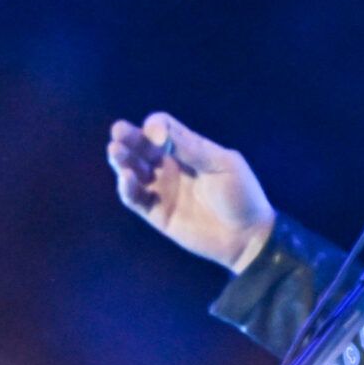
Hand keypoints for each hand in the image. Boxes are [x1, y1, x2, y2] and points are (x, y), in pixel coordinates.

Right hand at [106, 112, 276, 269]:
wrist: (248, 237)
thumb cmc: (242, 195)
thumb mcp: (224, 165)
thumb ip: (192, 149)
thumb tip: (159, 133)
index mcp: (189, 149)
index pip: (163, 129)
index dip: (156, 127)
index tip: (159, 138)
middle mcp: (171, 166)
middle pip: (142, 146)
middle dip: (129, 138)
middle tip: (118, 132)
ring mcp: (162, 189)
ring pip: (133, 170)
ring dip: (122, 160)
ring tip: (115, 151)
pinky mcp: (156, 213)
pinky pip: (135, 199)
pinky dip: (127, 188)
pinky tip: (126, 178)